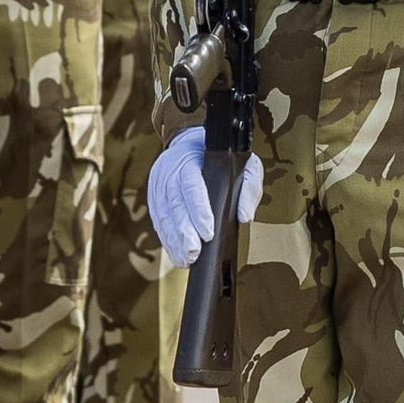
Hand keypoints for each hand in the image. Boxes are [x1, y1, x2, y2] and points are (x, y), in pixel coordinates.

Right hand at [146, 125, 262, 266]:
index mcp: (190, 160)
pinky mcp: (154, 198)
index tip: (207, 233)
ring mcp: (158, 185)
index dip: (199, 211)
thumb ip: (249, 187)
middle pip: (175, 206)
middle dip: (184, 233)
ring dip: (175, 241)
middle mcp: (169, 172)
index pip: (192, 187)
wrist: (189, 142)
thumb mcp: (244, 163)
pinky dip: (167, 240)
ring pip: (164, 216)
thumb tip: (243, 216)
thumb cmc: (219, 156)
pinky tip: (177, 254)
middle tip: (194, 254)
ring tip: (186, 259)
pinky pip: (159, 221)